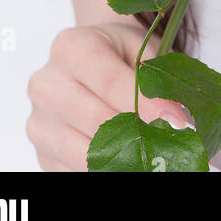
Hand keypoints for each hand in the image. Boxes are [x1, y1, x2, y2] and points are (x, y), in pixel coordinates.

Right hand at [26, 22, 191, 170]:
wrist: (88, 61)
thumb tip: (179, 120)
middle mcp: (47, 85)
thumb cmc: (119, 52)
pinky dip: (111, 169)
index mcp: (71, 48)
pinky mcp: (44, 155)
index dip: (147, 105)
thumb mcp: (141, 48)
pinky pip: (78, 172)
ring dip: (128, 159)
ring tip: (159, 159)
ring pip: (87, 155)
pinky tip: (134, 163)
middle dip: (142, 137)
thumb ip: (156, 78)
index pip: (110, 81)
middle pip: (98, 122)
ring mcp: (40, 123)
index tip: (179, 122)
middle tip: (175, 146)